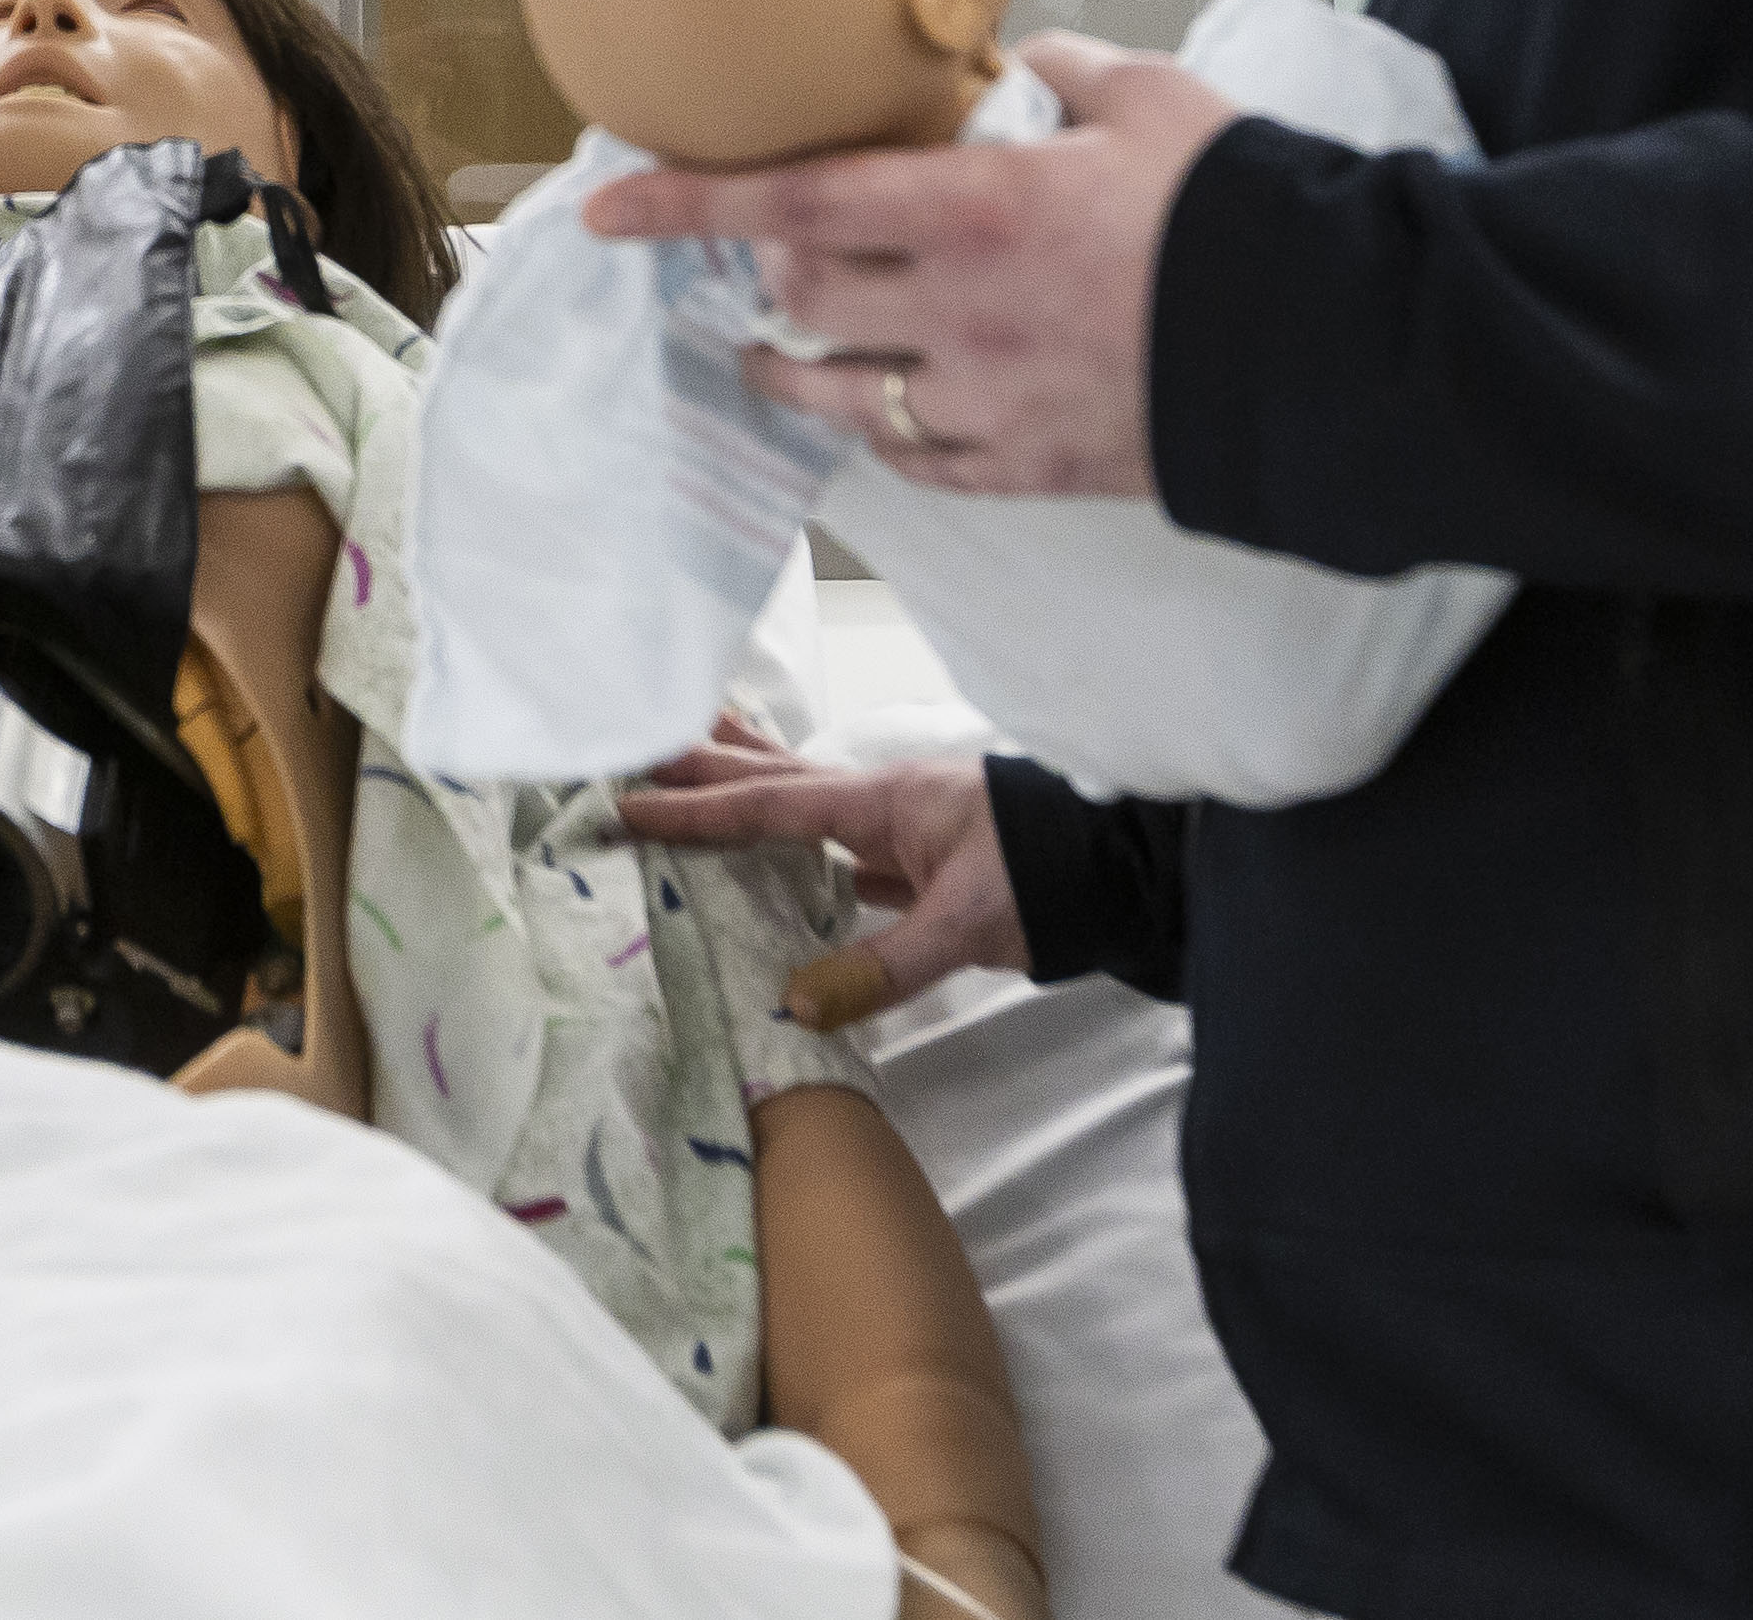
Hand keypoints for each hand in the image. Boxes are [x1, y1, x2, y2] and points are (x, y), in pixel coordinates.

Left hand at [581, 34, 1229, 498]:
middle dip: (764, 275)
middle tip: (753, 256)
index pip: (789, 204)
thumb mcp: (1150, 100)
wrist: (1333, 342)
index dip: (686, 205)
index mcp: (975, 209)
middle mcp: (959, 311)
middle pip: (798, 301)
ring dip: (789, 369)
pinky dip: (882, 432)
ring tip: (769, 349)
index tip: (607, 206)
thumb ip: (1063, 73)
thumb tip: (1020, 64)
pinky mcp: (1029, 468)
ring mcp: (989, 401)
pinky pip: (915, 460)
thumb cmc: (1241, 209)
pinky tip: (880, 410)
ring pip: (834, 398)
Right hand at [620, 715, 1021, 1023]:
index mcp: (881, 800)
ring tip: (686, 758)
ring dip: (742, 782)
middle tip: (629, 747)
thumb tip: (793, 1006)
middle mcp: (880, 799)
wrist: (1125, 868)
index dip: (696, 809)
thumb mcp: (966, 926)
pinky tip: (775, 842)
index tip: (628, 805)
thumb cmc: (1047, 879)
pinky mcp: (917, 856)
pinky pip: (832, 839)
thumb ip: (882, 966)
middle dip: (701, 764)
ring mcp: (899, 824)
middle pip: (772, 776)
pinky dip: (791, 833)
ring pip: (801, 798)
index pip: (769, 804)